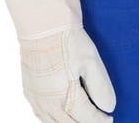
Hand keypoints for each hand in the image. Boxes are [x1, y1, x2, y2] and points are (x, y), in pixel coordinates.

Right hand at [4, 0, 115, 120]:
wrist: (41, 24)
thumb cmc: (68, 40)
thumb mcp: (91, 61)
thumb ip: (100, 88)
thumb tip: (108, 108)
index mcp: (66, 98)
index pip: (87, 119)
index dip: (100, 121)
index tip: (109, 119)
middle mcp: (49, 104)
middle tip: (97, 119)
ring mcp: (36, 99)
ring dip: (69, 122)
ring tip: (81, 117)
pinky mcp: (29, 92)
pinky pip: (42, 115)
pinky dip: (53, 118)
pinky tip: (61, 113)